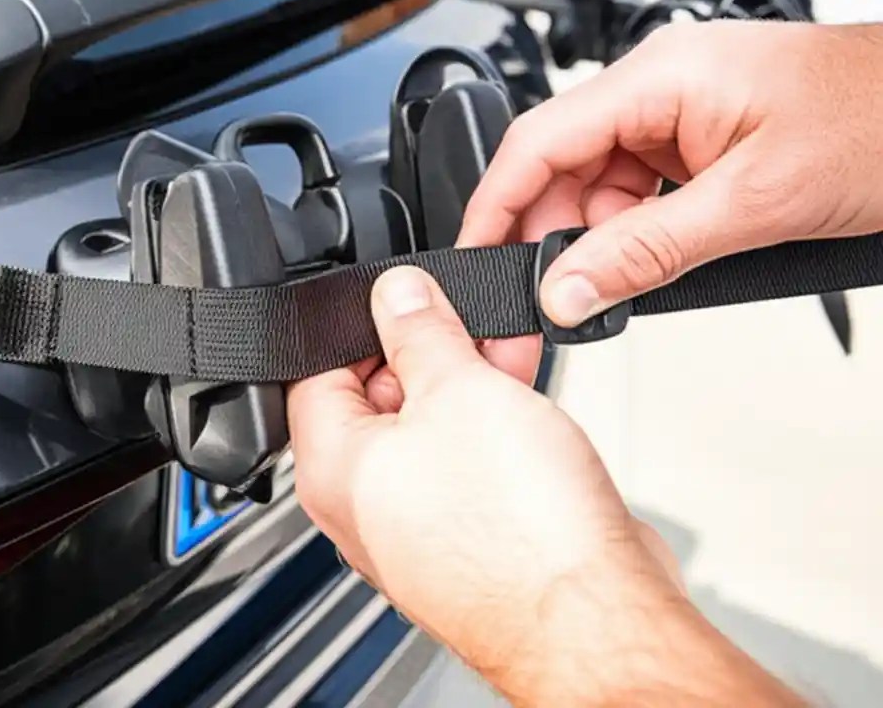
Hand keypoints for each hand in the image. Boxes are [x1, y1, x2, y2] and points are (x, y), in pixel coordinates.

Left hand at [289, 266, 803, 705]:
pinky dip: (489, 423)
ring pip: (428, 430)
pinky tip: (525, 389)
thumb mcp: (460, 391)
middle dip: (422, 349)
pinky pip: (465, 463)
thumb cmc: (518, 535)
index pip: (315, 372)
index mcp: (331, 469)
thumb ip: (420, 331)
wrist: (595, 617)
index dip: (359, 324)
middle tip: (460, 315)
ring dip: (465, 380)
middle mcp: (363, 505)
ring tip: (506, 343)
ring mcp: (416, 525)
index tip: (402, 297)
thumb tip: (397, 294)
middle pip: (374, 399)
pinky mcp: (469, 537)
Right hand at [461, 20, 882, 379]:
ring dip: (605, 246)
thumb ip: (648, 252)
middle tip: (555, 308)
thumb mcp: (755, 204)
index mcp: (661, 78)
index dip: (493, 207)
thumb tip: (567, 290)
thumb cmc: (880, 125)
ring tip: (631, 284)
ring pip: (600, 193)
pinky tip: (659, 263)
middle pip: (563, 174)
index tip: (472, 263)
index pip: (537, 143)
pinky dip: (639, 239)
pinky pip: (639, 197)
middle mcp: (660, 90)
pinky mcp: (700, 145)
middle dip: (555, 243)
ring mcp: (680, 117)